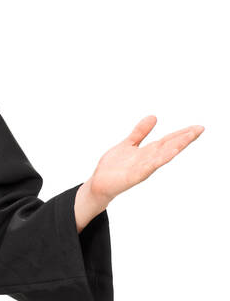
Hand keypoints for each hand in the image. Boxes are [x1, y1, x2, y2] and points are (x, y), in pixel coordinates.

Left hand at [75, 116, 203, 228]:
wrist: (99, 184)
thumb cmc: (114, 167)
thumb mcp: (128, 144)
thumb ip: (141, 132)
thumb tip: (154, 117)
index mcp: (148, 152)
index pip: (168, 140)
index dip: (182, 134)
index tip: (198, 127)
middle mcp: (148, 159)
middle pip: (169, 146)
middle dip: (184, 138)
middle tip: (200, 129)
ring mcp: (143, 167)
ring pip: (162, 155)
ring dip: (176, 146)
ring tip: (189, 137)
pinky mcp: (135, 175)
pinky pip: (149, 166)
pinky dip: (159, 159)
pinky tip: (169, 153)